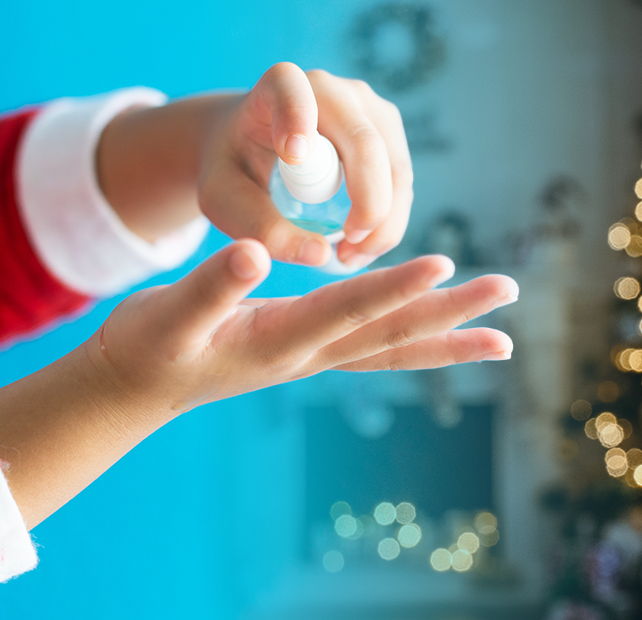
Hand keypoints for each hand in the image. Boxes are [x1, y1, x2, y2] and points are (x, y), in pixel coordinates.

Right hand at [96, 239, 513, 414]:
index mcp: (278, 341)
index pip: (348, 308)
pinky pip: (375, 349)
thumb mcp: (166, 315)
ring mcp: (312, 357)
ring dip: (448, 338)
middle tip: (508, 293)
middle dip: (452, 314)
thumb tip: (258, 251)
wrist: (132, 388)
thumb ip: (210, 286)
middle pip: (393, 335)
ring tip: (504, 339)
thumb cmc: (144, 347)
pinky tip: (441, 334)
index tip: (442, 263)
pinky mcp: (307, 350)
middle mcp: (308, 355)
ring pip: (393, 348)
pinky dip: (414, 342)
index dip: (394, 286)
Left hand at [198, 63, 411, 267]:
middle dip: (367, 206)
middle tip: (344, 254)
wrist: (252, 149)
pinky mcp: (389, 133)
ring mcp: (369, 109)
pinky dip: (388, 221)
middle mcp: (333, 90)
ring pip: (395, 168)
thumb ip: (258, 224)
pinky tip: (359, 245)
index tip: (292, 156)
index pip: (292, 90)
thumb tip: (320, 253)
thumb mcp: (224, 200)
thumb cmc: (233, 169)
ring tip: (348, 257)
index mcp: (278, 86)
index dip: (296, 117)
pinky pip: (401, 182)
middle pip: (366, 143)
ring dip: (383, 223)